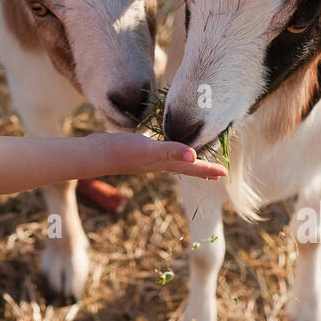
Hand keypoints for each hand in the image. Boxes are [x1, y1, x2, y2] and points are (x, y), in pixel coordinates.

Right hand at [91, 132, 227, 179]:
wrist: (95, 154)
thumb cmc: (122, 151)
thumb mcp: (149, 150)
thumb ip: (171, 151)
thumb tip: (194, 155)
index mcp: (164, 163)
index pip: (191, 167)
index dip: (208, 169)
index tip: (224, 173)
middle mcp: (158, 163)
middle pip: (185, 167)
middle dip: (201, 169)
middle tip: (217, 172)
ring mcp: (147, 159)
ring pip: (173, 161)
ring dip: (185, 161)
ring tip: (194, 160)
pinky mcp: (137, 151)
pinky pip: (159, 153)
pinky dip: (167, 151)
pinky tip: (163, 147)